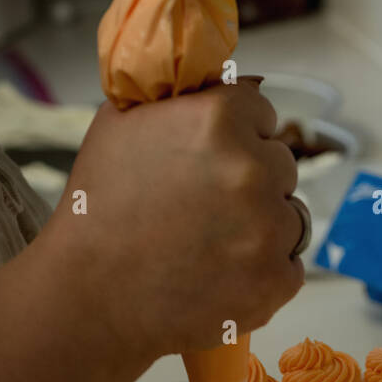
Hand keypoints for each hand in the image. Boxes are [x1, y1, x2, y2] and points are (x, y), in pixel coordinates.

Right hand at [43, 78, 304, 362]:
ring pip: (291, 217)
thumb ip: (182, 99)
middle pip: (281, 165)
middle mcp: (252, 169)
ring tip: (211, 247)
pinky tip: (222, 276)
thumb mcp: (122, 124)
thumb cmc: (97, 211)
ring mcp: (269, 229)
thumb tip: (220, 85)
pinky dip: (264, 273)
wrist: (90, 297)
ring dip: (262, 229)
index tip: (213, 159)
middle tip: (206, 211)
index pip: (260, 113)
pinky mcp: (276, 280)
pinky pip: (290, 266)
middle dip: (251, 184)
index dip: (237, 136)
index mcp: (219, 120)